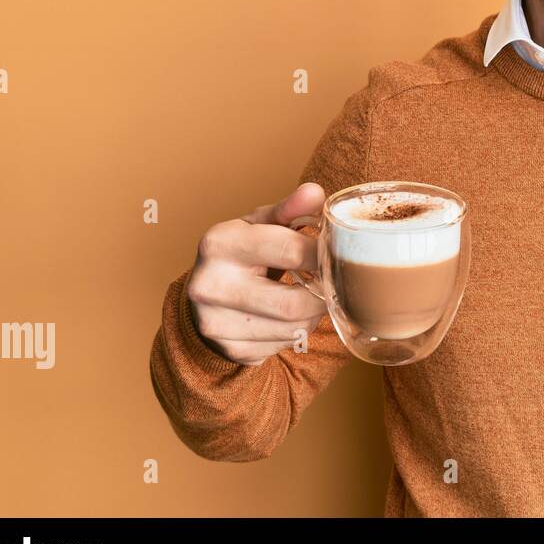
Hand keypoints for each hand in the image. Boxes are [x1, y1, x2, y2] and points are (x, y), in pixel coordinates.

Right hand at [185, 182, 328, 365]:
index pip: (291, 252)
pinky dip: (297, 331)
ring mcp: (216, 323)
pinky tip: (289, 315)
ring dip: (313, 314)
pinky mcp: (230, 349)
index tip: (336, 253)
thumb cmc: (243, 250)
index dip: (324, 254)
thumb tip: (315, 194)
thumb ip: (290, 209)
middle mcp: (210, 286)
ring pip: (293, 329)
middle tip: (332, 282)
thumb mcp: (261, 222)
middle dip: (323, 294)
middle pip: (293, 303)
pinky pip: (283, 346)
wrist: (207, 290)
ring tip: (310, 296)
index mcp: (219, 243)